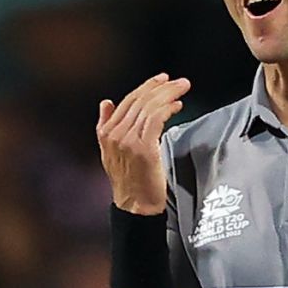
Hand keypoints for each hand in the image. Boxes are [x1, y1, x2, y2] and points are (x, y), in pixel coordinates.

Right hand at [97, 73, 190, 214]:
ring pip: (149, 107)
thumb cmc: (131, 183)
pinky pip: (156, 119)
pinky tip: (178, 105)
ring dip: (168, 94)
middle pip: (139, 101)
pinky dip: (168, 108)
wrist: (136, 208)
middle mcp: (114, 134)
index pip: (127, 101)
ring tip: (183, 88)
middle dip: (161, 87)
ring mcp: (128, 141)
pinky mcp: (143, 148)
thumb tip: (106, 102)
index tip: (162, 79)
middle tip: (180, 81)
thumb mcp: (111, 153)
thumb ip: (106, 126)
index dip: (146, 87)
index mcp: (105, 133)